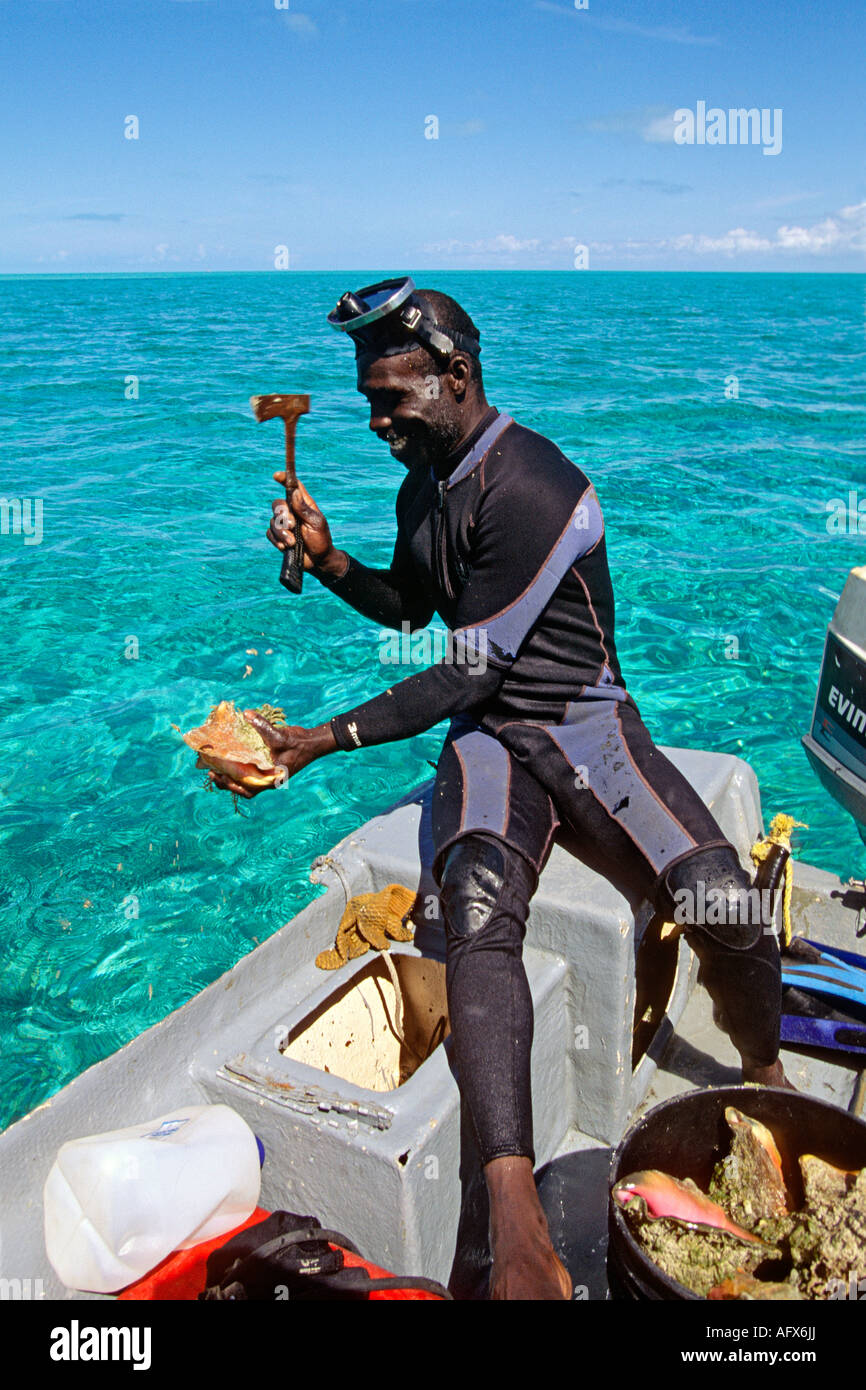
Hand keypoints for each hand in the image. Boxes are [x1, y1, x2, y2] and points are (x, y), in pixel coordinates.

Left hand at [207, 714, 337, 799]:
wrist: (312, 742)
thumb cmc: (298, 744)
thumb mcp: (280, 736)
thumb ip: (263, 726)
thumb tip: (246, 713)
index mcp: (270, 780)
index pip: (246, 789)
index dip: (230, 785)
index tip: (217, 775)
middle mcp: (266, 779)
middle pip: (242, 786)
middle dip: (225, 781)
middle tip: (210, 771)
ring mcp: (266, 772)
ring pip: (244, 779)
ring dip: (230, 774)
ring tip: (215, 766)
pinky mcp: (266, 764)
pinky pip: (249, 768)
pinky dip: (238, 765)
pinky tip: (229, 756)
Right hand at [267, 474, 347, 578]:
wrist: (318, 560)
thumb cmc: (321, 539)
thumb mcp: (316, 523)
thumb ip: (304, 509)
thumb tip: (294, 491)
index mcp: (303, 505)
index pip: (293, 487)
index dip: (284, 479)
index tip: (276, 476)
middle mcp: (292, 512)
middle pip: (277, 504)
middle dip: (282, 515)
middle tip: (292, 525)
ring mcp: (284, 525)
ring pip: (272, 521)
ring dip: (282, 532)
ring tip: (293, 542)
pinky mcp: (279, 537)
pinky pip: (269, 533)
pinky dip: (277, 540)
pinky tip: (286, 546)